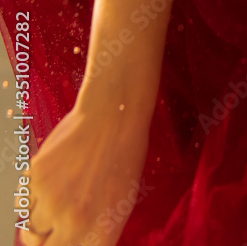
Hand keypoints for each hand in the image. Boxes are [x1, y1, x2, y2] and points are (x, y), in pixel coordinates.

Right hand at [14, 101, 150, 245]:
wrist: (114, 116)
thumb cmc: (122, 158)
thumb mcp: (120, 205)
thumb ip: (93, 233)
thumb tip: (71, 242)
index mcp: (102, 235)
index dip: (58, 245)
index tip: (56, 238)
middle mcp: (75, 224)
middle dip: (40, 243)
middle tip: (44, 232)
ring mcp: (54, 202)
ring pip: (30, 227)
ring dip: (37, 216)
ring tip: (55, 194)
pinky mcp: (37, 178)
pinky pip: (22, 200)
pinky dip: (29, 194)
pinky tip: (48, 178)